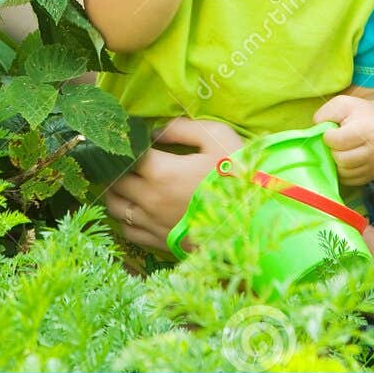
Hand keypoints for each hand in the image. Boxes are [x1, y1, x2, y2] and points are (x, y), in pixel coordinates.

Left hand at [105, 117, 245, 251]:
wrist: (258, 220)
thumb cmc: (239, 174)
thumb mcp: (216, 137)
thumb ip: (180, 129)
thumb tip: (153, 131)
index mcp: (161, 171)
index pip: (125, 155)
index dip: (124, 146)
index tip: (129, 140)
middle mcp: (150, 199)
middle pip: (115, 181)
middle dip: (116, 169)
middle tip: (123, 161)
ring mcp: (154, 224)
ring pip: (116, 208)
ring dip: (115, 193)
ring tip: (123, 184)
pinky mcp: (161, 243)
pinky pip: (128, 232)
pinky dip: (124, 220)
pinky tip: (133, 210)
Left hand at [313, 93, 373, 186]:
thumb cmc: (357, 114)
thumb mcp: (341, 104)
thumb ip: (325, 114)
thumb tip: (315, 133)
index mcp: (367, 130)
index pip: (338, 141)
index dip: (328, 136)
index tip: (331, 131)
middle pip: (340, 159)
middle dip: (332, 150)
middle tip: (336, 142)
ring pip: (343, 172)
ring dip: (336, 162)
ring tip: (341, 149)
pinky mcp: (371, 176)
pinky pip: (347, 180)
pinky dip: (342, 170)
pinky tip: (345, 157)